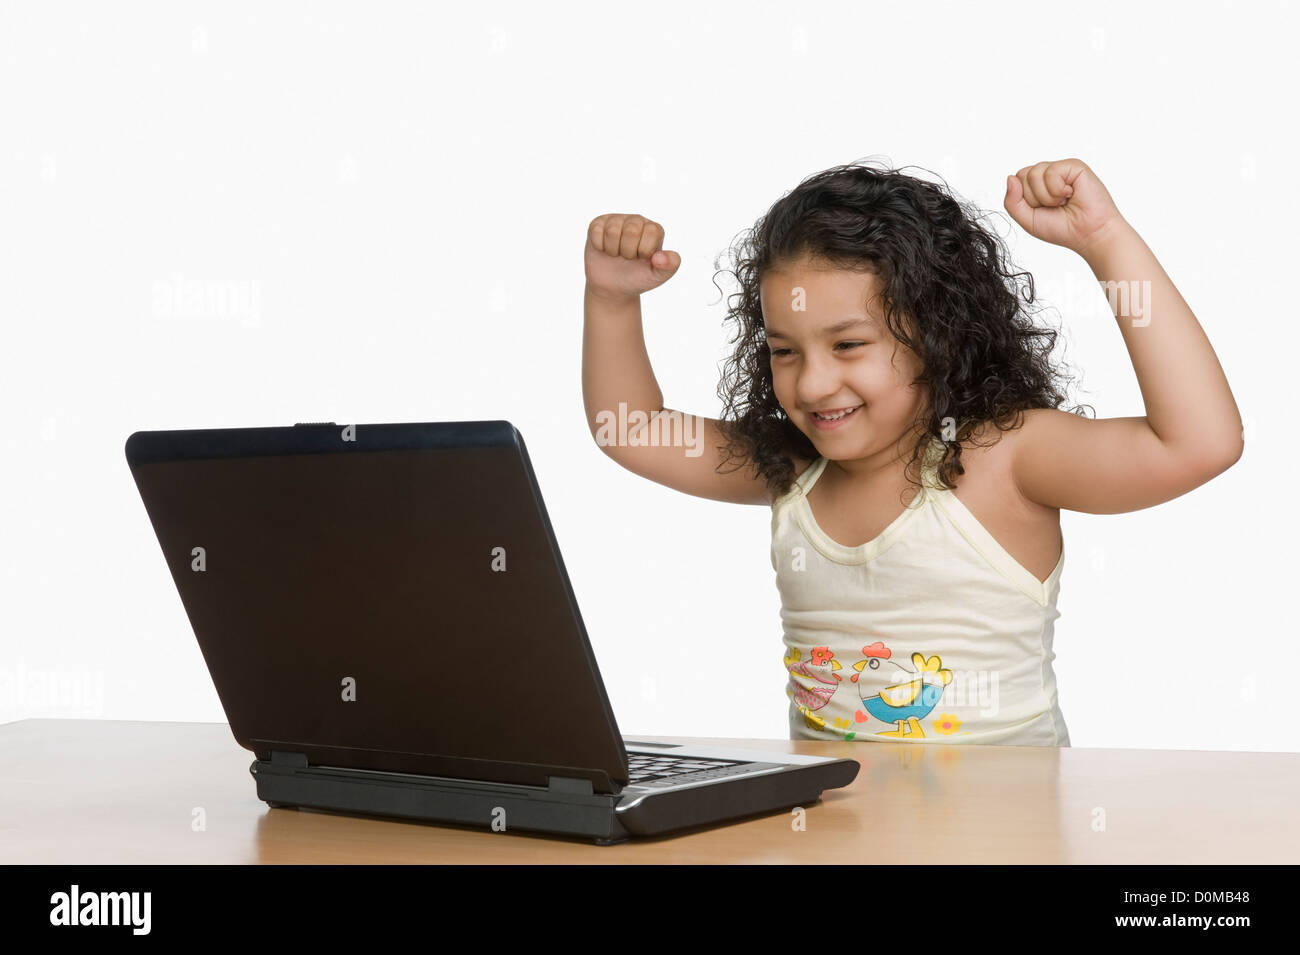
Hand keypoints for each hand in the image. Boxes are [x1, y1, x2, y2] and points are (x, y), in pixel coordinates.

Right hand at [585, 213, 681, 300]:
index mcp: (654, 230)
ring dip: (613, 250)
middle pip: (631, 230)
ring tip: (616, 254)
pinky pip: (596, 230)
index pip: (650, 232)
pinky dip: (599, 245)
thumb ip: (669, 266)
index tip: (641, 259)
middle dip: (627, 251)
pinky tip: (604, 249)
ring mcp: (617, 220)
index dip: (643, 251)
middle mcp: (637, 221)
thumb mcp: (657, 276)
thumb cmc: (637, 278)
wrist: (613, 287)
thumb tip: (660, 256)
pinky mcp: (598, 223)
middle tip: (627, 257)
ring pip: (612, 230)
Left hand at [1003, 159, 1125, 255]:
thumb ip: (1012, 201)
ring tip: (1063, 201)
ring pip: (1034, 173)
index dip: (1025, 199)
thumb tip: (1010, 178)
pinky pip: (1051, 172)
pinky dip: (1057, 189)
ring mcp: (1061, 168)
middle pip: (1023, 175)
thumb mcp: (1027, 219)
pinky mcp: (1074, 166)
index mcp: (1036, 185)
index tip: (1042, 210)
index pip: (1016, 180)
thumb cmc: (1061, 228)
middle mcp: (1048, 174)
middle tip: (1055, 206)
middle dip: (1035, 198)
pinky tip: (1070, 194)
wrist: (1088, 234)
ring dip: (1047, 196)